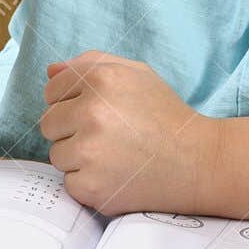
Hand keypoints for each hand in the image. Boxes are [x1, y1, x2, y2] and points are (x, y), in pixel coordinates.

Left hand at [40, 50, 217, 214]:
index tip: (97, 112)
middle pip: (48, 123)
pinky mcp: (91, 186)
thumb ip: (92, 63)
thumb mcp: (137, 75)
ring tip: (115, 156)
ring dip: (79, 158)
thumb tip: (50, 71)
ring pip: (57, 155)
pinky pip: (69, 182)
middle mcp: (92, 112)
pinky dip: (89, 183)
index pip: (52, 90)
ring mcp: (90, 152)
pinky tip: (117, 175)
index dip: (72, 101)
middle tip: (108, 136)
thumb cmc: (166, 116)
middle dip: (72, 129)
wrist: (199, 162)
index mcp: (102, 79)